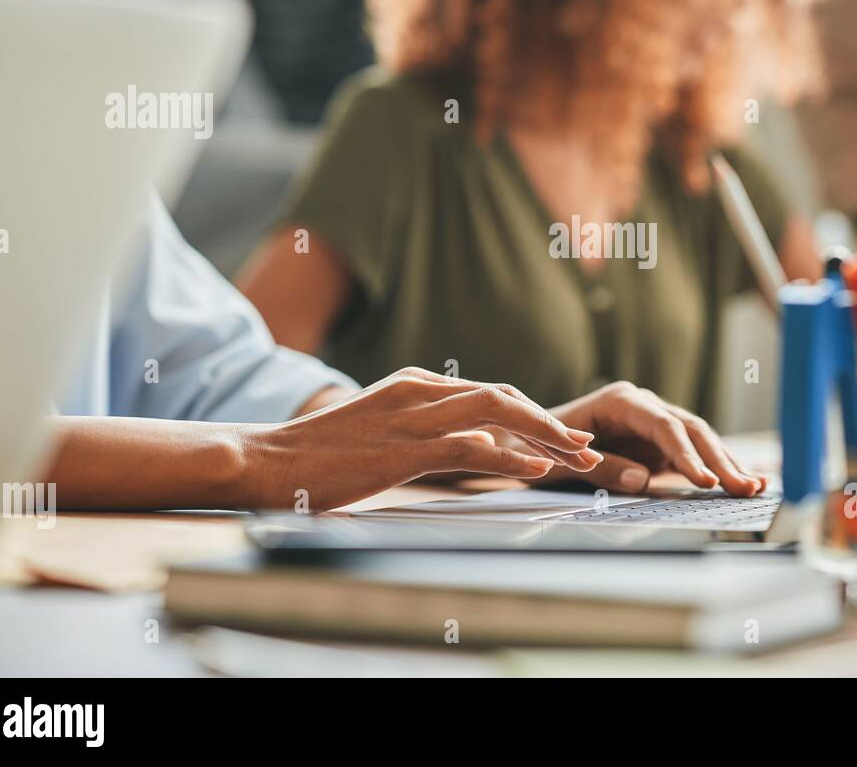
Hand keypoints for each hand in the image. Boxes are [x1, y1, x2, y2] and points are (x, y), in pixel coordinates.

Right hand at [243, 368, 601, 509]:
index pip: (492, 394)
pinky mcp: (402, 448)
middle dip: (551, 421)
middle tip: (588, 447)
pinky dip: (510, 457)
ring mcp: (412, 417)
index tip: (566, 437)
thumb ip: (423, 432)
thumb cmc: (323, 454)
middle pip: (504, 398)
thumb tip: (471, 449)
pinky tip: (538, 469)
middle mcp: (421, 391)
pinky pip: (468, 447)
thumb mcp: (382, 432)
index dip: (534, 414)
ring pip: (496, 412)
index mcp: (418, 385)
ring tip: (579, 456)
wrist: (269, 459)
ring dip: (545, 433)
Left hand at [537, 382, 766, 496]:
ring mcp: (656, 423)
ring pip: (700, 440)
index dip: (687, 454)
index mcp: (621, 401)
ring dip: (727, 464)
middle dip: (720, 460)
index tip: (706, 481)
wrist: (527, 441)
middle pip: (691, 430)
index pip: (664, 426)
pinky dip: (718, 468)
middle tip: (744, 489)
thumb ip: (603, 468)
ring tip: (756, 487)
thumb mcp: (562, 463)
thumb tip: (645, 479)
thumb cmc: (540, 449)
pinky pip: (695, 454)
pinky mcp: (661, 443)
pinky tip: (748, 479)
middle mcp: (644, 406)